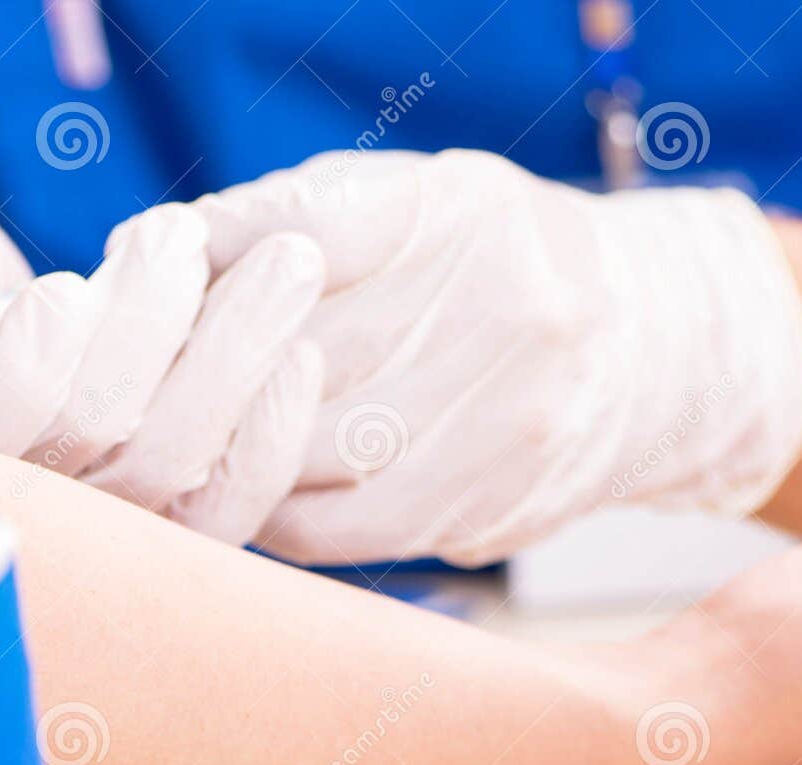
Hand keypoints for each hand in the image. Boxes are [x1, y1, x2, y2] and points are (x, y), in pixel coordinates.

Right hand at [0, 187, 326, 544]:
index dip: (20, 376)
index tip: (60, 293)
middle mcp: (9, 516)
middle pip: (97, 450)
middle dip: (147, 330)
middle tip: (181, 235)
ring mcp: (97, 543)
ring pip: (175, 473)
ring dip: (235, 358)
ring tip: (284, 265)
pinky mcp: (167, 539)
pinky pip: (227, 516)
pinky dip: (271, 441)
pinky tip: (298, 361)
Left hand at [186, 149, 801, 566]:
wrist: (645, 349)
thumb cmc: (493, 264)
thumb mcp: (421, 200)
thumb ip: (300, 210)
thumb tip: (168, 249)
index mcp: (464, 215)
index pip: (301, 234)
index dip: (214, 264)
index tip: (164, 276)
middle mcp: (498, 312)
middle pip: (294, 353)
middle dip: (209, 366)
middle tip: (156, 374)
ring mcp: (499, 420)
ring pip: (305, 452)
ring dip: (231, 447)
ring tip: (194, 432)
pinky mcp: (483, 506)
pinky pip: (334, 528)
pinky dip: (272, 511)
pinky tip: (253, 485)